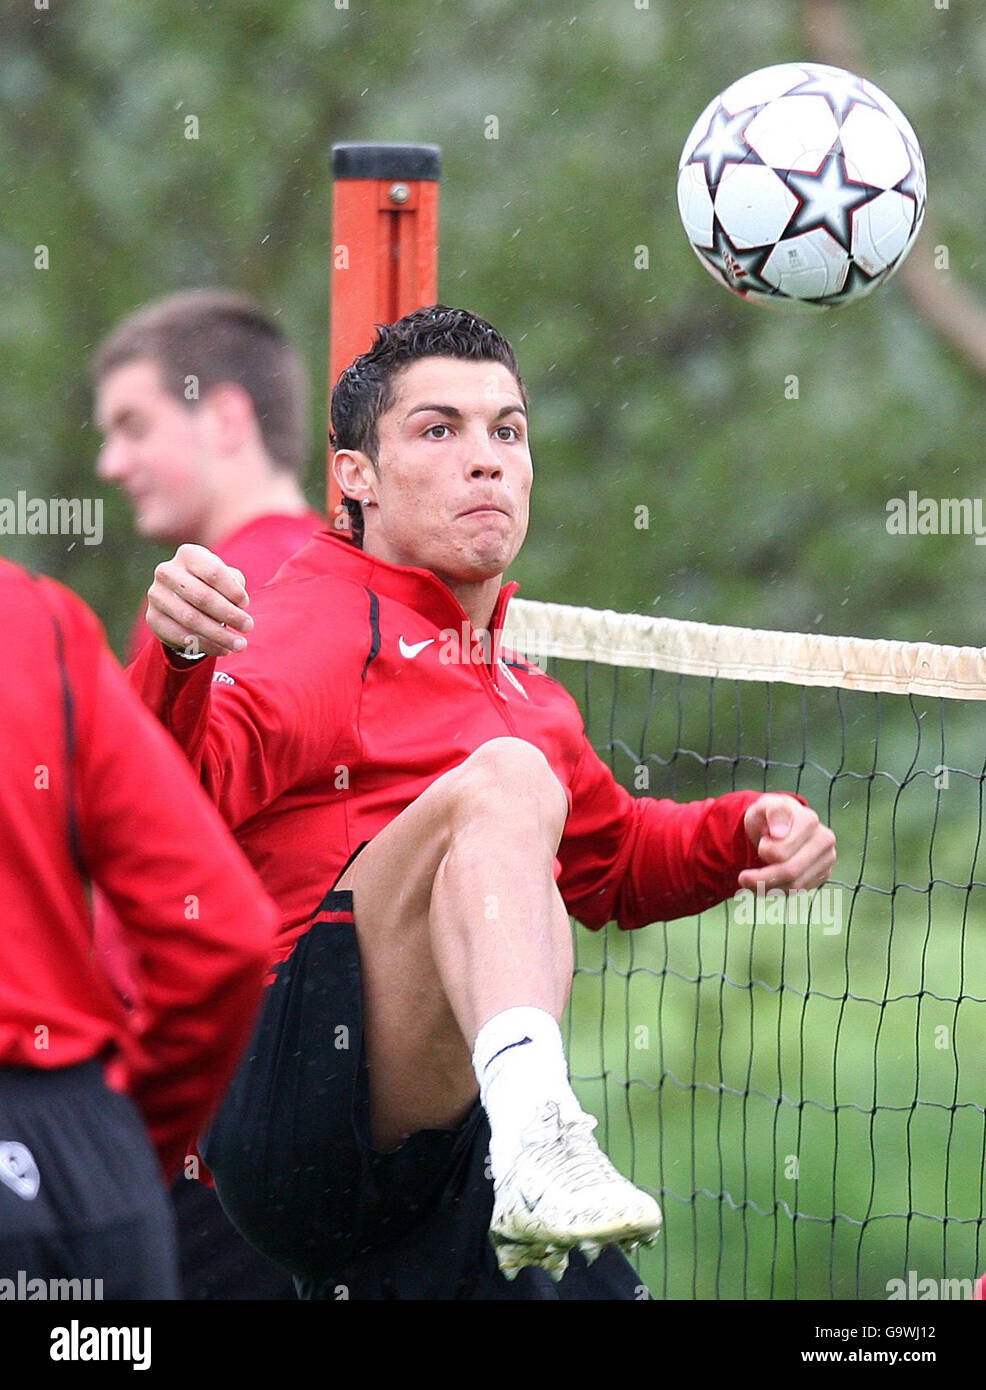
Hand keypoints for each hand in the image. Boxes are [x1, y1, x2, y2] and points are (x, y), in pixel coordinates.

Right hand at [146, 544, 253, 658]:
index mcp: (188, 554)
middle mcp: (167, 571)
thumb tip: (236, 604)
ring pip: (191, 619)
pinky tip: (222, 650)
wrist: (182, 600)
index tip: (246, 604)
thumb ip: (235, 584)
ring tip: (239, 645)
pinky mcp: (153, 618)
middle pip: (202, 597)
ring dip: (219, 635)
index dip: (232, 590)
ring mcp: (156, 595)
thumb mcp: (226, 578)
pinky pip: (180, 635)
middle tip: (248, 627)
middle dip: (229, 615)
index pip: (213, 572)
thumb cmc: (212, 585)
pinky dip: (205, 645)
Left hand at [737, 794, 835, 892]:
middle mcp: (824, 839)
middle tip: (742, 878)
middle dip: (761, 878)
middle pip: (790, 871)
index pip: (781, 852)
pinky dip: (777, 891)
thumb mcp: (764, 807)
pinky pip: (798, 891)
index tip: (760, 844)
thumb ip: (772, 813)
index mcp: (808, 820)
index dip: (764, 852)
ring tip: (750, 882)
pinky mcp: (823, 874)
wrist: (778, 827)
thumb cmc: (769, 817)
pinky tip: (765, 884)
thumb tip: (778, 833)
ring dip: (767, 888)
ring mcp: (827, 858)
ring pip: (794, 886)